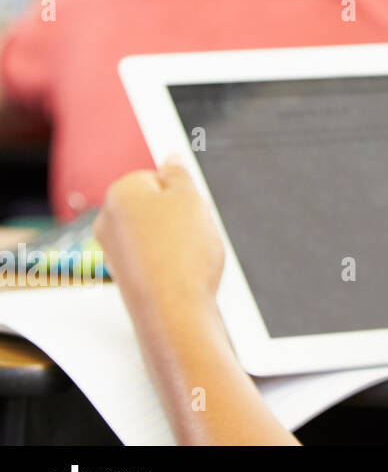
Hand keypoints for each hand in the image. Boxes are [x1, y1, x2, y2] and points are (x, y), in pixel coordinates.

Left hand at [95, 159, 224, 317]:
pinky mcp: (126, 275)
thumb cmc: (182, 255)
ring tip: (192, 253)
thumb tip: (171, 157)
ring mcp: (114, 250)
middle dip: (178, 213)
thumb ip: (180, 173)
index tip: (192, 205)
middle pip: (154, 203)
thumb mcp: (191, 199)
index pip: (156, 176)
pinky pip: (155, 256)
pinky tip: (185, 270)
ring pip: (157, 231)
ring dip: (178, 238)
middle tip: (195, 228)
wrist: (175, 313)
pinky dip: (172, 260)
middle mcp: (108, 220)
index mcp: (120, 193)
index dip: (180, 190)